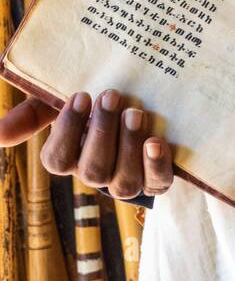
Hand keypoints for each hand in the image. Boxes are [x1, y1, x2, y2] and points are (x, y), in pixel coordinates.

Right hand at [0, 89, 172, 198]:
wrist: (140, 97)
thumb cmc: (92, 103)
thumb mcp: (59, 102)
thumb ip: (31, 116)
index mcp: (69, 157)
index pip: (57, 160)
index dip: (68, 130)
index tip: (81, 95)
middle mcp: (95, 173)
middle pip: (93, 170)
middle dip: (101, 132)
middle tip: (111, 95)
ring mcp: (125, 179)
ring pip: (123, 182)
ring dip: (128, 147)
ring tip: (134, 113)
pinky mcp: (155, 179)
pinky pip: (156, 185)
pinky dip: (156, 166)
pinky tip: (155, 142)